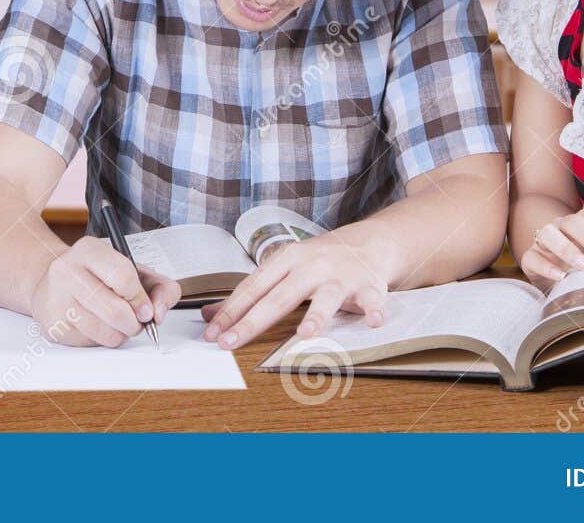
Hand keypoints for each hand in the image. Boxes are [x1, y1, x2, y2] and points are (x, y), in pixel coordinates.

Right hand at [30, 236, 179, 347]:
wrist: (52, 283)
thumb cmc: (99, 277)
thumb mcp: (133, 271)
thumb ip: (160, 287)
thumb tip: (158, 313)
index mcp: (89, 249)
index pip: (123, 276)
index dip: (140, 299)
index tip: (145, 308)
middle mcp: (67, 270)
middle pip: (115, 311)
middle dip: (134, 323)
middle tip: (135, 321)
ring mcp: (56, 298)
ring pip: (105, 332)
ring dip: (120, 334)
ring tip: (116, 323)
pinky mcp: (52, 325)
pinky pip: (90, 343)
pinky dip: (101, 340)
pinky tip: (96, 326)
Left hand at [201, 235, 387, 350]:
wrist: (369, 241)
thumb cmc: (320, 261)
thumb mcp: (283, 269)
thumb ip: (250, 294)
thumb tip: (209, 316)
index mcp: (286, 260)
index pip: (252, 288)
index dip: (230, 311)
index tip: (211, 334)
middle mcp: (311, 266)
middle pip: (279, 297)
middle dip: (253, 321)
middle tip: (230, 342)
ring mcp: (340, 275)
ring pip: (327, 297)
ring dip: (317, 315)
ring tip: (306, 333)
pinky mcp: (368, 285)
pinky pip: (372, 299)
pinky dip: (374, 310)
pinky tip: (373, 321)